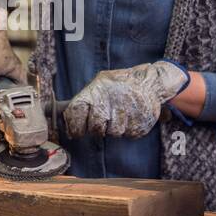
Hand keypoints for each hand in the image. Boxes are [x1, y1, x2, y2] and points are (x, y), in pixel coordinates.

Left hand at [62, 61, 189, 138]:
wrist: (149, 82)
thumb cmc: (119, 84)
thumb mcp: (100, 83)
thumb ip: (84, 100)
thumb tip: (67, 118)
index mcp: (96, 91)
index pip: (76, 112)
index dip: (74, 126)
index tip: (75, 132)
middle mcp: (110, 101)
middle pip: (96, 128)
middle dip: (97, 129)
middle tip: (103, 122)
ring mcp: (127, 112)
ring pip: (114, 133)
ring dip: (115, 128)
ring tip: (120, 115)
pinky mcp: (140, 122)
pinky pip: (129, 134)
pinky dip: (129, 129)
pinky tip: (131, 117)